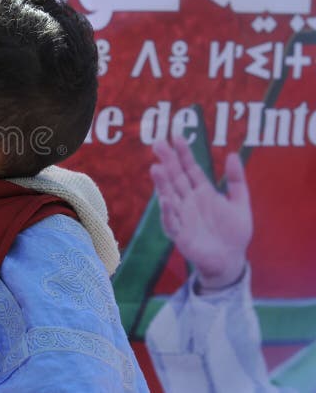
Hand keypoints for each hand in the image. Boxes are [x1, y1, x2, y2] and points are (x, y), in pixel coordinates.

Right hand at [149, 136, 251, 289]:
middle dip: (167, 161)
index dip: (183, 153)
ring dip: (162, 183)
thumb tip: (232, 154)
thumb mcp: (240, 203)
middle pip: (176, 177)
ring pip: (169, 196)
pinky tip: (167, 200)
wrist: (230, 260)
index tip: (176, 136)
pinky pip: (172, 221)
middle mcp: (188, 200)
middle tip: (158, 143)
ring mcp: (182, 216)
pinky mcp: (180, 234)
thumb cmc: (234, 233)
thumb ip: (236, 180)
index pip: (190, 168)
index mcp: (202, 191)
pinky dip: (169, 212)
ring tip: (156, 167)